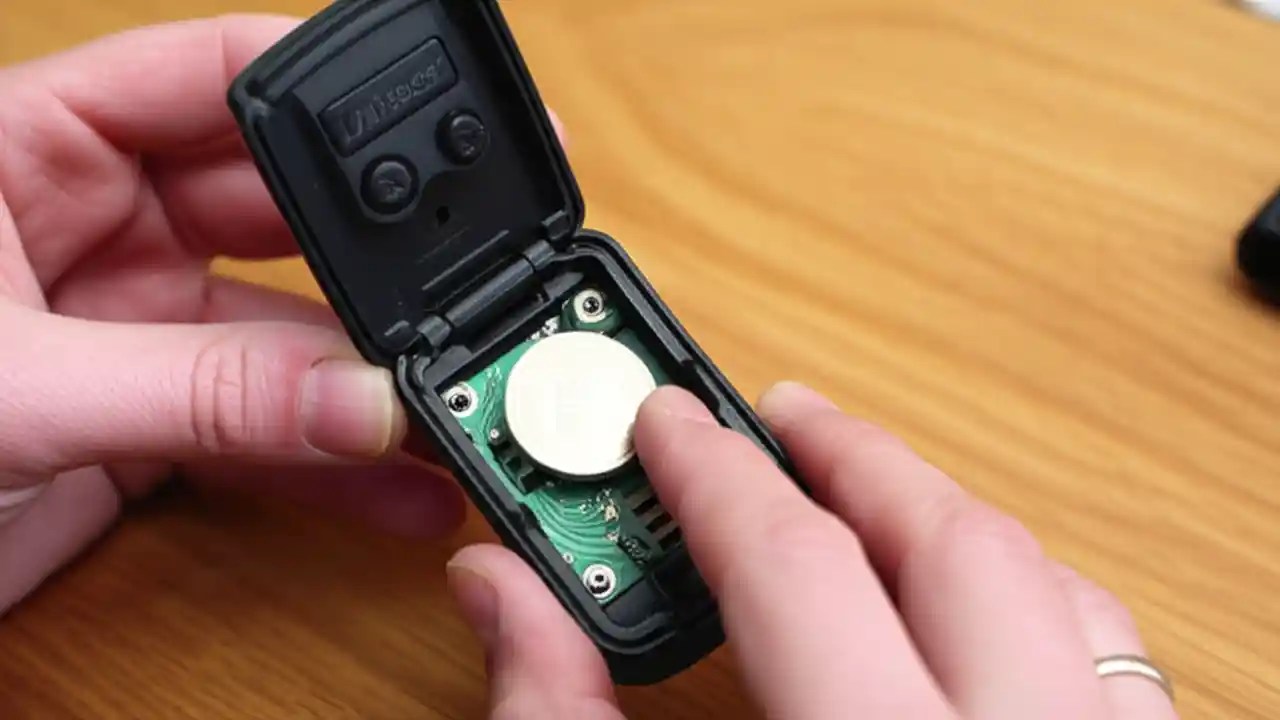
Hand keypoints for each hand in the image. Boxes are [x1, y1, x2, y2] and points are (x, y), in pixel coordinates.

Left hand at [0, 15, 560, 610]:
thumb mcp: (10, 387)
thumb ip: (195, 392)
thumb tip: (354, 401)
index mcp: (33, 145)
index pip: (212, 78)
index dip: (329, 97)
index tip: (438, 135)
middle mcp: (92, 219)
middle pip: (276, 211)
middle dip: (373, 257)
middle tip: (463, 291)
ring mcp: (126, 320)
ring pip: (281, 328)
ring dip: (363, 373)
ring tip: (446, 399)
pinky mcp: (144, 414)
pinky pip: (260, 420)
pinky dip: (327, 454)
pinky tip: (393, 478)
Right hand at [447, 383, 1176, 718]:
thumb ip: (561, 719)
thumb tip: (499, 596)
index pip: (796, 565)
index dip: (710, 475)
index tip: (661, 424)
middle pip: (951, 545)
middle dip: (847, 457)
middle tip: (767, 418)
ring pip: (1054, 586)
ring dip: (942, 514)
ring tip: (861, 485)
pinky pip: (1108, 655)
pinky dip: (1025, 596)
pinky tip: (959, 599)